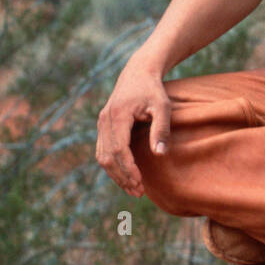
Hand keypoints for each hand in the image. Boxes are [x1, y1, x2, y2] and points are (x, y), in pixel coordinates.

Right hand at [96, 58, 171, 196]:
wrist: (138, 72)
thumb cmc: (153, 90)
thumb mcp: (163, 106)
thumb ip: (161, 129)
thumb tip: (159, 155)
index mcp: (118, 115)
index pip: (119, 149)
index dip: (128, 169)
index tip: (141, 183)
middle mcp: (104, 120)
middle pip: (107, 157)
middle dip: (122, 177)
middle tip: (139, 192)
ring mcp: (101, 123)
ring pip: (102, 156)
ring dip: (116, 174)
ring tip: (133, 189)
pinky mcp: (102, 126)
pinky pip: (102, 151)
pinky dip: (112, 166)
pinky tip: (125, 176)